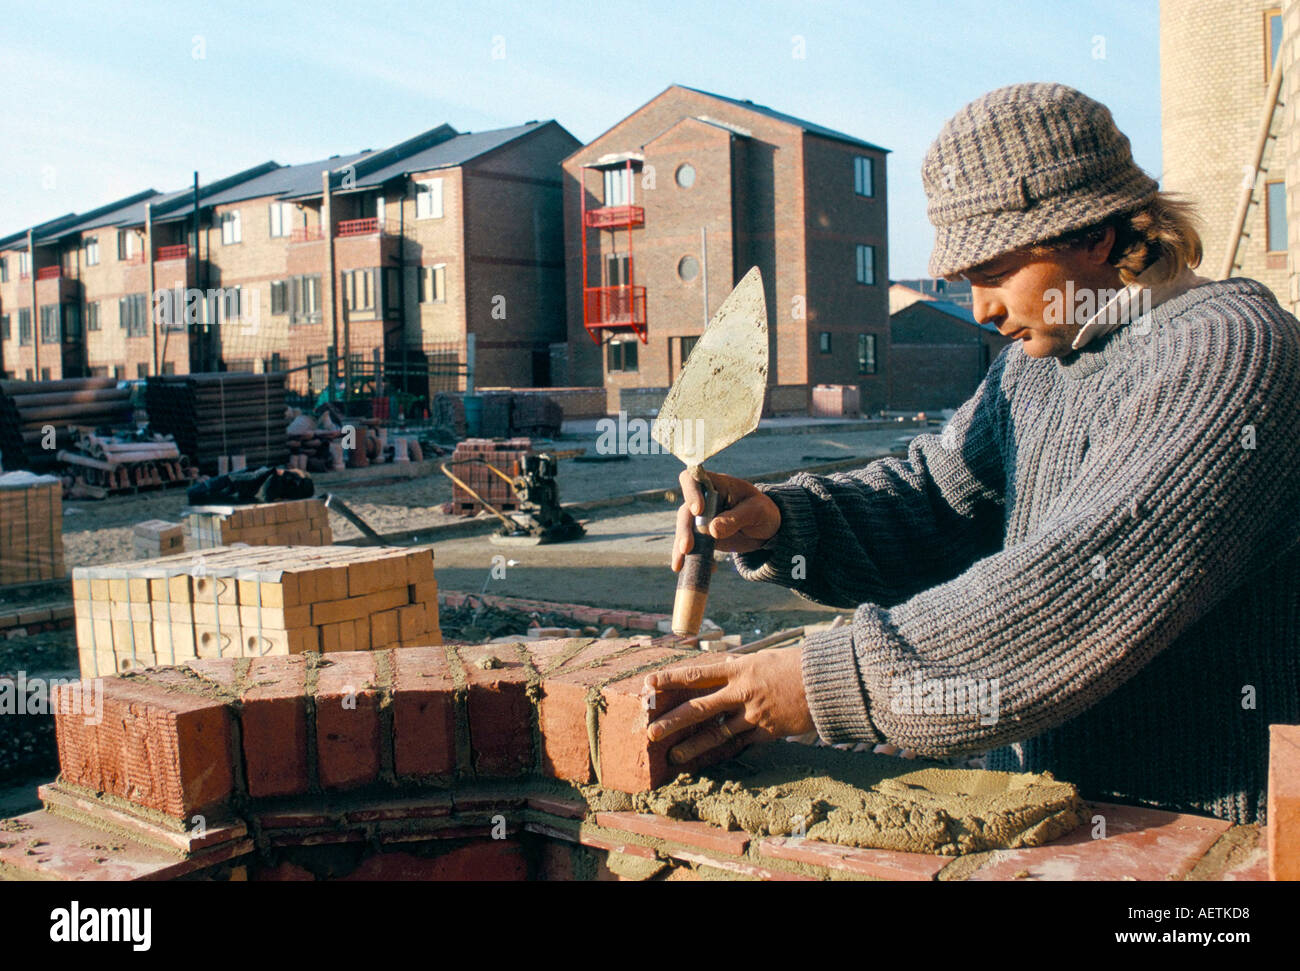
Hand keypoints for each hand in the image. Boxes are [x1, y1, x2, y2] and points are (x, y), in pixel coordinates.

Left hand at [643, 645, 813, 764]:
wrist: (827, 682)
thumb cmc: (797, 664)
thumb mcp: (764, 659)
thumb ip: (740, 667)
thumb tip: (724, 664)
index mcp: (739, 668)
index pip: (697, 674)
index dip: (671, 678)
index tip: (649, 682)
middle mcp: (742, 692)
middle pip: (699, 708)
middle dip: (672, 721)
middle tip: (650, 732)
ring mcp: (754, 714)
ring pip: (717, 733)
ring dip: (693, 746)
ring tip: (674, 757)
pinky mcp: (767, 731)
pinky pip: (741, 742)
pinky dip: (725, 749)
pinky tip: (709, 759)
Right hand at [672, 469, 781, 571]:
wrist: (766, 529)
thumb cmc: (763, 511)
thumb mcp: (757, 511)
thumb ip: (736, 518)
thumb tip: (712, 530)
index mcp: (717, 485)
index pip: (693, 480)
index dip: (691, 493)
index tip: (698, 511)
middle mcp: (703, 501)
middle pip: (685, 511)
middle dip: (684, 530)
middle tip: (686, 548)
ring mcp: (700, 520)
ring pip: (685, 532)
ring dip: (681, 549)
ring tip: (680, 566)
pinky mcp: (702, 537)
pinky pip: (693, 548)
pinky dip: (694, 560)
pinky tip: (709, 570)